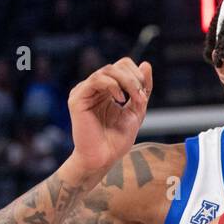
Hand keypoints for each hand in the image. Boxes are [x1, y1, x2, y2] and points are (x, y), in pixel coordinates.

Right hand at [64, 58, 153, 181]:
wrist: (103, 159)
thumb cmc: (116, 140)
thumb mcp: (136, 111)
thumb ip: (142, 90)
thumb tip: (146, 64)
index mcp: (107, 89)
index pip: (122, 66)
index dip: (137, 75)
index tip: (144, 96)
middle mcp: (94, 88)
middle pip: (116, 66)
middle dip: (134, 79)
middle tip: (141, 98)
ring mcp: (85, 91)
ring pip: (108, 70)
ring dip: (127, 82)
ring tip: (133, 99)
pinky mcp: (77, 98)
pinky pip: (96, 80)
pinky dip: (112, 85)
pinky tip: (119, 99)